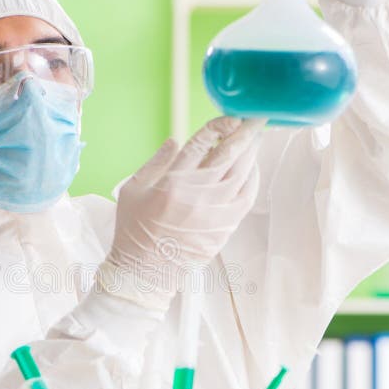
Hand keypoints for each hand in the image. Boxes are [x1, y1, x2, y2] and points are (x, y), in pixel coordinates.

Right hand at [97, 117, 263, 308]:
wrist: (145, 271)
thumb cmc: (134, 230)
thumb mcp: (132, 190)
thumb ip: (155, 162)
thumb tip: (176, 140)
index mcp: (172, 181)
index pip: (202, 142)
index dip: (219, 126)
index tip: (229, 118)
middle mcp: (198, 194)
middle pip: (229, 154)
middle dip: (246, 132)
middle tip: (256, 118)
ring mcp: (215, 211)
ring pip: (242, 173)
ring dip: (252, 152)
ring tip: (256, 138)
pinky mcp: (225, 227)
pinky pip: (247, 196)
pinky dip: (252, 179)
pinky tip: (251, 168)